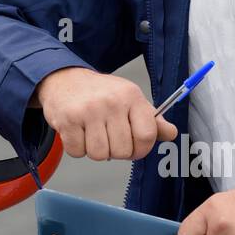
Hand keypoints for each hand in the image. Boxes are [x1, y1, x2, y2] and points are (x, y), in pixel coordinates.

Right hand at [31, 67, 176, 161]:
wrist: (63, 80)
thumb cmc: (100, 93)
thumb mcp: (130, 99)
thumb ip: (152, 120)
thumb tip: (171, 133)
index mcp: (131, 96)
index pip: (147, 135)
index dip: (141, 149)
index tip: (134, 147)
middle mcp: (111, 101)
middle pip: (123, 150)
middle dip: (116, 151)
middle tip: (108, 137)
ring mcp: (88, 110)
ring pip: (100, 155)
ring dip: (95, 151)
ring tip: (92, 134)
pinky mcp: (68, 120)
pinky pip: (77, 152)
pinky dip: (77, 148)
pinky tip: (77, 133)